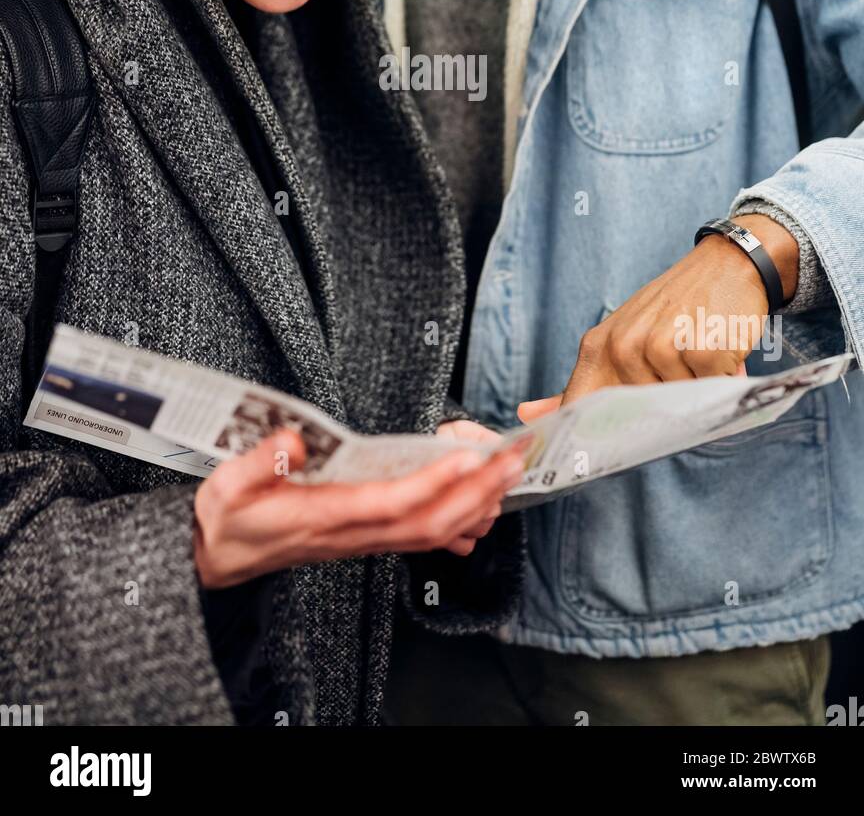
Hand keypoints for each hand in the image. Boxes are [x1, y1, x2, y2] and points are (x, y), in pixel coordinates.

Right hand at [194, 427, 525, 587]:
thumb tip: (295, 438)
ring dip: (476, 504)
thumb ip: (260, 462)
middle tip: (512, 459)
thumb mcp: (227, 486)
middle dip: (475, 491)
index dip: (433, 483)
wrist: (219, 557)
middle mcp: (353, 534)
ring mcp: (364, 540)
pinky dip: (460, 520)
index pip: (391, 504)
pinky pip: (423, 536)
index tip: (466, 458)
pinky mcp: (368, 538)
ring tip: (508, 473)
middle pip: (428, 521)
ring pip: (433, 532)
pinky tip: (482, 503)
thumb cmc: (228, 518)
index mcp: (324, 517)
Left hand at [518, 216, 796, 418]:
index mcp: (599, 346)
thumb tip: (527, 413)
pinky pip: (712, 391)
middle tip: (677, 367)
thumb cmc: (674, 305)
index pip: (578, 406)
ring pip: (680, 406)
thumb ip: (583, 381)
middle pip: (641, 417)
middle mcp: (624, 347)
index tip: (572, 464)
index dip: (578, 441)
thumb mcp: (624, 333)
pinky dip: (722, 377)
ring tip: (698, 350)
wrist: (726, 264)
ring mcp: (660, 348)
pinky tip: (717, 344)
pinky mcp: (698, 351)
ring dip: (696, 387)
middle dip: (665, 406)